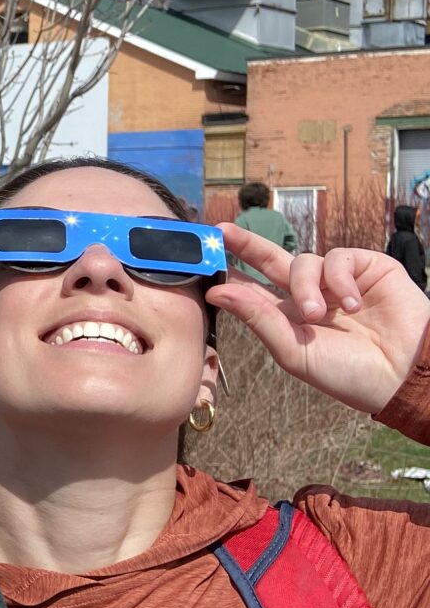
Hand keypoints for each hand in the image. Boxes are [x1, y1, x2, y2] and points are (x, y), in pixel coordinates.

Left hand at [208, 223, 429, 413]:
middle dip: (246, 244)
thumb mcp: (295, 351)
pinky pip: (338, 258)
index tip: (205, 259)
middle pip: (270, 260)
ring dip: (307, 286)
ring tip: (320, 314)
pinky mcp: (365, 267)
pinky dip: (340, 279)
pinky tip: (353, 305)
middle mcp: (310, 295)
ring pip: (304, 261)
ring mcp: (337, 280)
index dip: (231, 273)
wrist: (402, 375)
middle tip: (222, 232)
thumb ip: (259, 318)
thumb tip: (218, 291)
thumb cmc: (348, 374)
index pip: (253, 289)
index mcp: (288, 318)